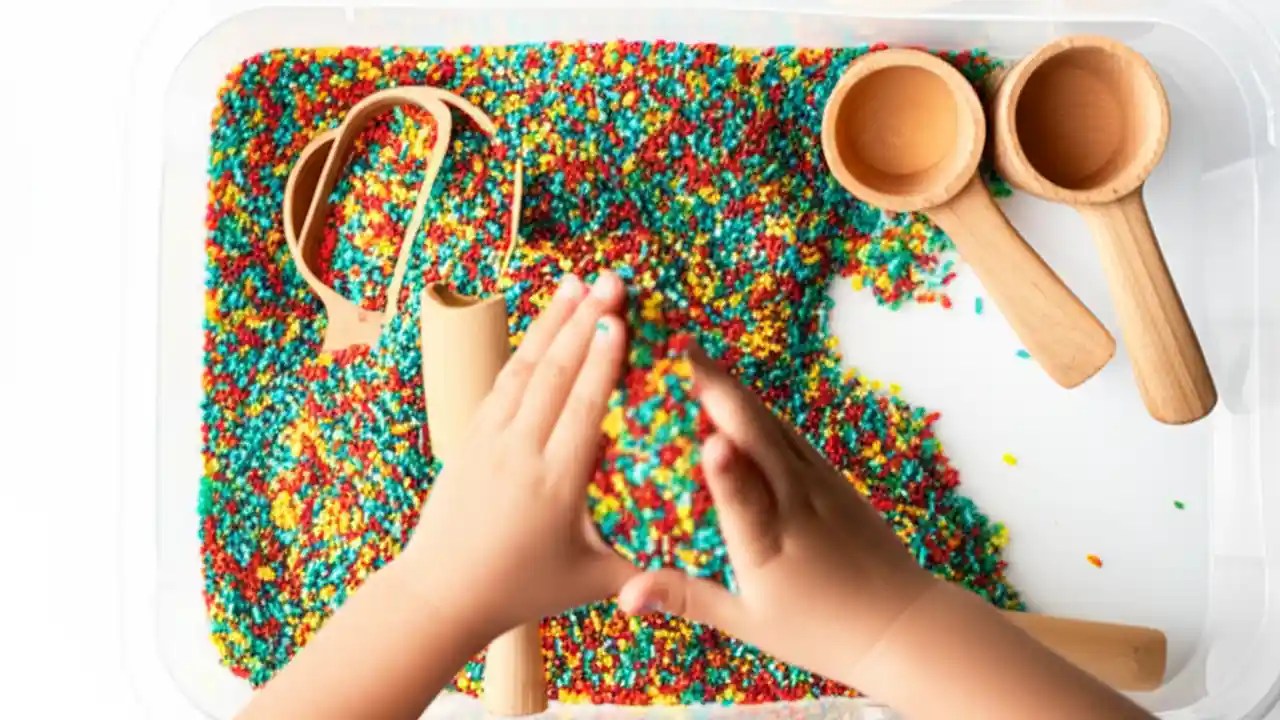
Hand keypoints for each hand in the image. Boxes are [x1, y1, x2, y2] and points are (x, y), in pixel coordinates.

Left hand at [400, 271, 636, 636]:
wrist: (441, 593)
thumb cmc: (523, 590)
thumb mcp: (593, 581)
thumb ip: (647, 565)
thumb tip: (705, 554)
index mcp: (556, 484)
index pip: (582, 410)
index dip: (602, 362)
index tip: (620, 321)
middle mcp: (521, 453)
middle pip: (555, 375)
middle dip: (585, 322)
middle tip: (613, 280)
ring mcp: (491, 440)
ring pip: (526, 369)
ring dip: (553, 322)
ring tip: (578, 283)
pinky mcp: (472, 437)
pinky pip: (503, 381)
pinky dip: (525, 347)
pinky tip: (544, 323)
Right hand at [616, 344, 934, 686]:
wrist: (902, 623)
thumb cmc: (820, 630)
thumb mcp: (747, 622)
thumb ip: (685, 597)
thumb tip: (622, 594)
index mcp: (770, 546)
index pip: (747, 503)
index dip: (726, 471)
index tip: (706, 438)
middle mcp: (796, 504)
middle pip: (757, 437)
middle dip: (716, 390)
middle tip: (673, 352)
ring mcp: (819, 483)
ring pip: (771, 423)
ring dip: (732, 387)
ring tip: (694, 358)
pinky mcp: (832, 475)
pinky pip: (787, 431)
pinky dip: (756, 407)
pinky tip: (736, 392)